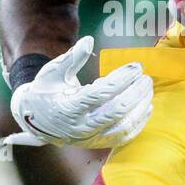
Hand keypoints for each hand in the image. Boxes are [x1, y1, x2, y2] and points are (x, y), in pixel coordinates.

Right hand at [8, 36, 152, 149]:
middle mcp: (79, 126)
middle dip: (135, 93)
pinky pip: (123, 137)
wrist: (36, 119)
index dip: (122, 79)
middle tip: (145, 78)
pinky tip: (146, 108)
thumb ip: (71, 57)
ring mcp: (89, 138)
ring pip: (122, 127)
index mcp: (68, 107)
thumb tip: (88, 41)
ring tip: (148, 89)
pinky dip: (138, 124)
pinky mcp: (97, 143)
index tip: (136, 66)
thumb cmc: (46, 91)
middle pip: (116, 111)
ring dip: (140, 107)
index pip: (100, 93)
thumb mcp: (53, 72)